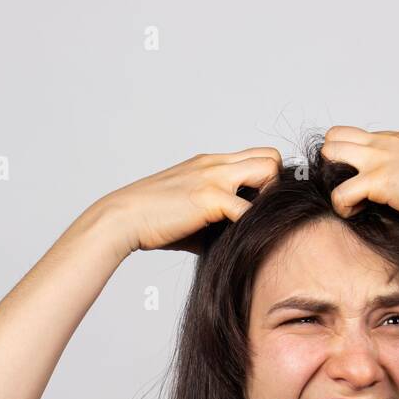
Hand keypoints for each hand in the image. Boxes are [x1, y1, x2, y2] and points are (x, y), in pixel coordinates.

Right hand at [97, 147, 282, 253]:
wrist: (122, 218)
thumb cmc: (153, 222)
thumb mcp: (191, 215)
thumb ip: (217, 221)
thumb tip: (237, 242)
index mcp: (210, 163)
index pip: (258, 157)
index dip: (268, 182)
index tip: (262, 208)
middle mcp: (215, 164)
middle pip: (271, 156)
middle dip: (276, 186)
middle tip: (265, 215)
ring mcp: (213, 177)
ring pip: (268, 169)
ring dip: (270, 198)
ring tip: (256, 224)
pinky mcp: (209, 197)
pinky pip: (248, 209)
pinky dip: (251, 225)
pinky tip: (242, 239)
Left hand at [320, 126, 398, 224]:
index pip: (360, 138)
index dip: (352, 159)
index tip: (360, 182)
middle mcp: (385, 143)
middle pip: (336, 135)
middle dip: (332, 161)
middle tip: (345, 187)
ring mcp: (380, 159)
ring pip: (330, 152)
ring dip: (331, 178)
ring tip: (348, 200)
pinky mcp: (379, 180)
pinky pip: (340, 193)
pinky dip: (341, 207)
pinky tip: (355, 215)